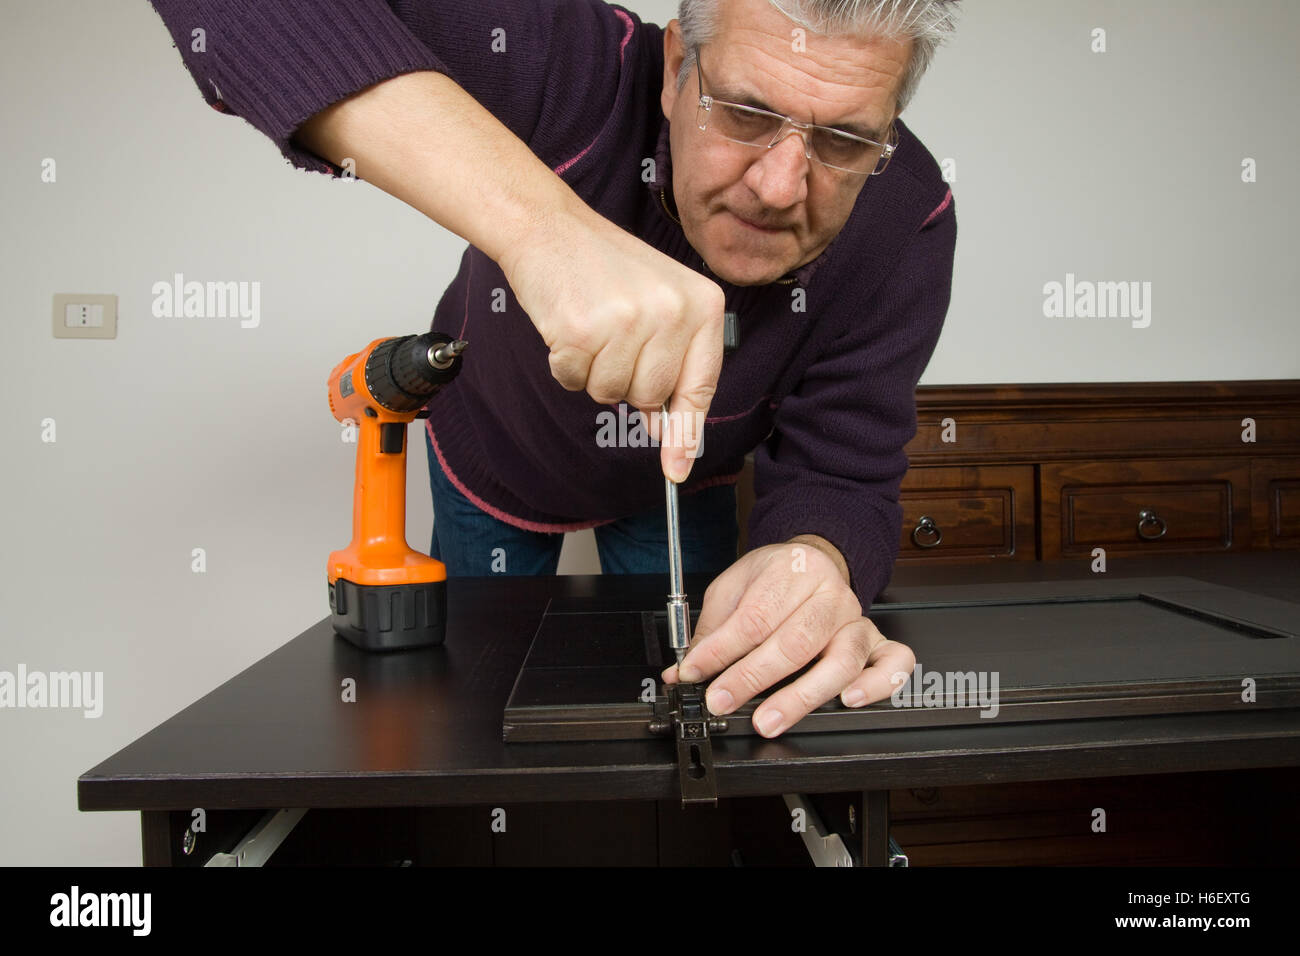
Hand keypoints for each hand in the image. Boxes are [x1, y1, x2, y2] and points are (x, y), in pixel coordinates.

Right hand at [498, 207, 724, 482]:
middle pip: (651, 397)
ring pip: (611, 392)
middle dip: (624, 382)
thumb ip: (672, 362)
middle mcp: (673, 311)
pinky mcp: (584, 330)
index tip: (677, 469)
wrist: (551, 228)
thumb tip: (667, 433)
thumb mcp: (661, 301)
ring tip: (591, 325)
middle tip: (611, 338)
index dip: (687, 433)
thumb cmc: (605, 268)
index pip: (701, 385)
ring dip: (592, 372)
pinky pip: (574, 381)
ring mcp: (629, 320)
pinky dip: (565, 364)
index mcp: (703, 304)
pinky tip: (568, 325)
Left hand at [661, 537, 914, 737]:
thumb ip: (710, 628)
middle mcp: (829, 596)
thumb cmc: (774, 578)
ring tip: (770, 719)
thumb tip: (684, 670)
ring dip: (803, 695)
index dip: (720, 651)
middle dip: (752, 678)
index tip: (694, 673)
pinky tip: (850, 700)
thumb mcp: (734, 588)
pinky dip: (878, 684)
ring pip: (841, 659)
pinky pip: (894, 662)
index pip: (754, 616)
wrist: (814, 561)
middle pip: (794, 642)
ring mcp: (856, 620)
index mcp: (792, 572)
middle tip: (722, 702)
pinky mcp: (876, 642)